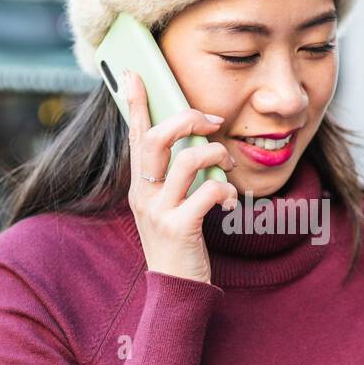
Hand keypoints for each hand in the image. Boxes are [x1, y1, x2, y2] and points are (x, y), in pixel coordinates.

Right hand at [123, 70, 238, 283]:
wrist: (176, 292)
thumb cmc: (180, 244)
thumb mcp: (170, 206)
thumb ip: (177, 177)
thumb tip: (198, 143)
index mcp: (139, 185)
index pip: (134, 135)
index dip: (133, 102)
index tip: (133, 72)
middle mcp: (143, 194)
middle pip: (157, 137)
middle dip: (188, 119)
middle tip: (214, 122)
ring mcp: (158, 211)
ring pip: (188, 160)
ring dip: (217, 155)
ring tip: (229, 167)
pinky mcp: (179, 228)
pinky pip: (208, 192)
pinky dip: (226, 192)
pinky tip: (230, 203)